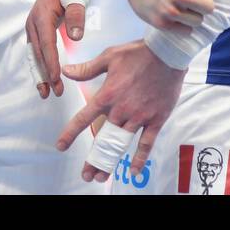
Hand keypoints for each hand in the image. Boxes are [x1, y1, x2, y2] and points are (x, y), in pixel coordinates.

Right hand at [25, 0, 89, 98]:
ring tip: (46, 92)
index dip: (50, 64)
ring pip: (35, 54)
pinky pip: (37, 50)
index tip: (56, 80)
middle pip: (38, 53)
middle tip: (54, 93)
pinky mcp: (38, 28)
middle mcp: (33, 23)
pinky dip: (40, 64)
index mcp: (41, 16)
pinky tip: (45, 77)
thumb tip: (75, 36)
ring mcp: (34, 26)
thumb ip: (76, 15)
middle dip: (45, 74)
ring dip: (40, 73)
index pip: (47, 45)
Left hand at [57, 41, 185, 181]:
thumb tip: (66, 72)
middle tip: (86, 174)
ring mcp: (139, 117)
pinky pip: (146, 143)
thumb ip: (87, 69)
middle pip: (103, 138)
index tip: (61, 146)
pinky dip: (139, 158)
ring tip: (101, 176)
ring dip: (110, 162)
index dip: (70, 134)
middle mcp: (121, 110)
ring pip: (121, 144)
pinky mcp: (155, 119)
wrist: (168, 54)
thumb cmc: (138, 53)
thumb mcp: (109, 56)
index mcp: (107, 95)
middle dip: (93, 158)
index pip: (84, 118)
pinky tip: (133, 171)